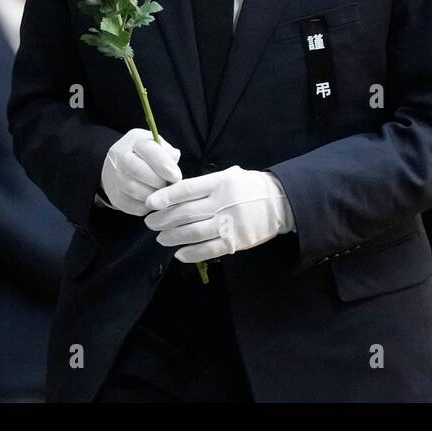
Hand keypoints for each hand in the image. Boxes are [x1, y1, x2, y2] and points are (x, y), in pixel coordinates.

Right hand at [100, 128, 181, 215]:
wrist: (117, 168)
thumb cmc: (144, 156)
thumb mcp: (156, 146)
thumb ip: (167, 151)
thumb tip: (174, 157)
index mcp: (134, 141)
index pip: (148, 149)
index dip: (163, 164)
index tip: (176, 176)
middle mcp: (120, 156)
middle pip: (138, 170)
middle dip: (158, 181)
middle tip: (170, 186)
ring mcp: (114, 177)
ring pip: (134, 190)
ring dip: (153, 195)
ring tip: (162, 193)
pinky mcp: (115, 196)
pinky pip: (133, 206)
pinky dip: (147, 206)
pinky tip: (153, 200)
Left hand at [144, 165, 293, 262]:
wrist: (282, 203)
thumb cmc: (252, 187)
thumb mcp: (230, 176)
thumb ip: (206, 184)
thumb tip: (176, 193)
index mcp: (220, 183)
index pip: (186, 190)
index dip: (165, 197)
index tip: (149, 204)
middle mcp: (222, 202)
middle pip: (185, 213)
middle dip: (163, 219)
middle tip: (150, 223)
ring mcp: (229, 224)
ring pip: (193, 233)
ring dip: (173, 237)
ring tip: (161, 238)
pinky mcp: (236, 242)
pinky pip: (208, 250)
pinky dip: (191, 253)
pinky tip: (179, 254)